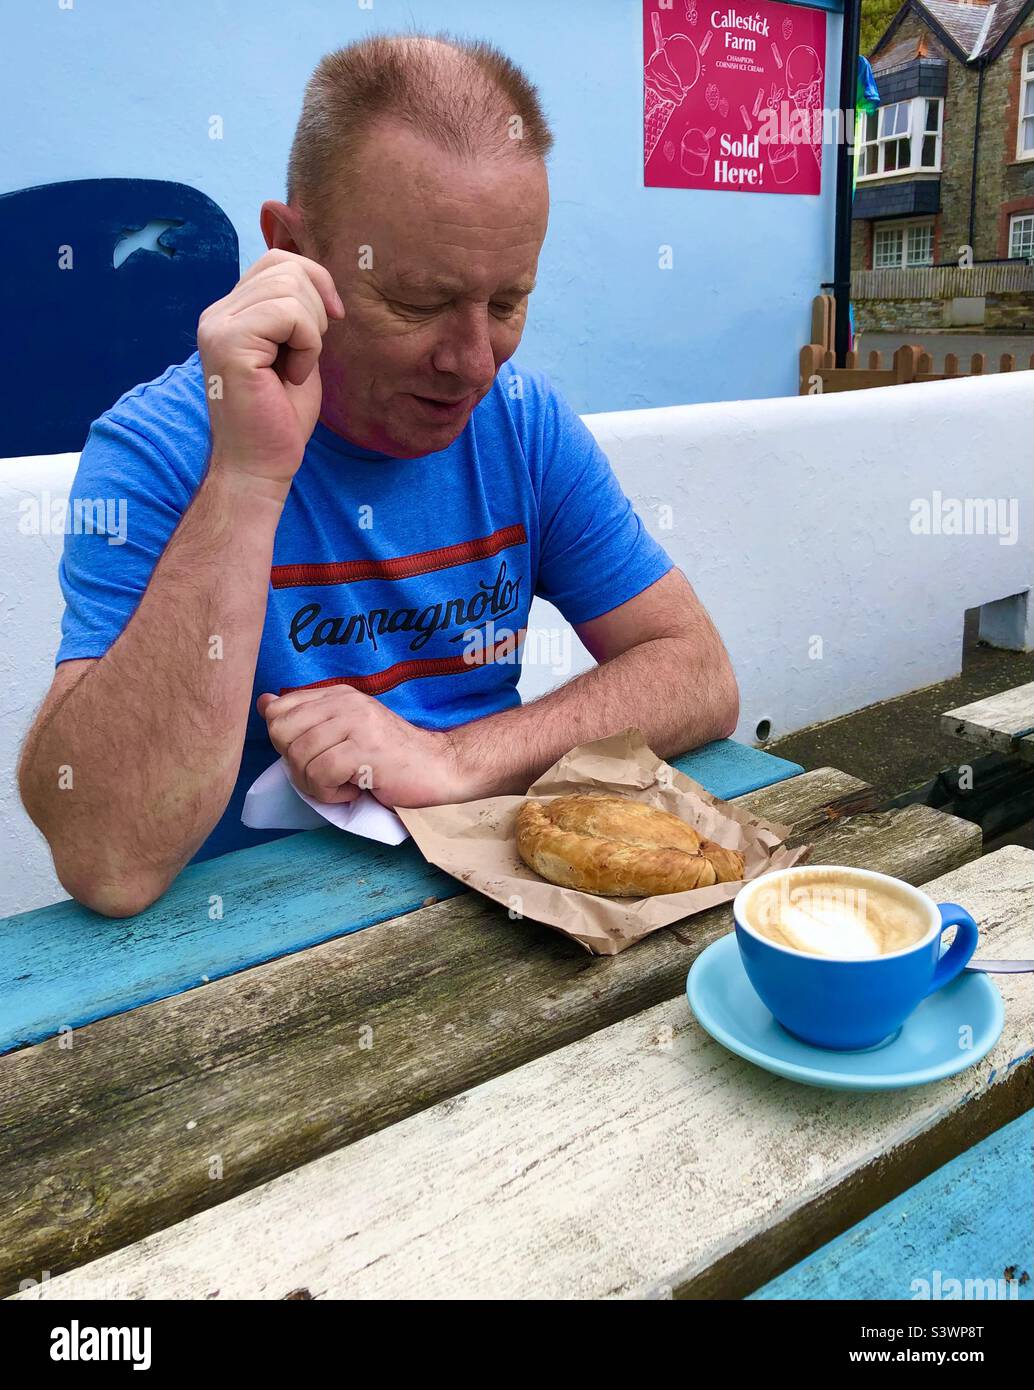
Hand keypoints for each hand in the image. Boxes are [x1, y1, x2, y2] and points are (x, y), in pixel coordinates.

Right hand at [197, 249, 343, 491]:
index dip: (315, 280)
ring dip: (311, 332)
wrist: (260, 467)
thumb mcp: (294, 352)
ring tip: (296, 370)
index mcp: (230, 313)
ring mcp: (218, 326)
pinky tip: (293, 376)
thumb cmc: (280, 420)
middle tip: (306, 356)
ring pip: (290, 286)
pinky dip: (307, 346)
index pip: (276, 261)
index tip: (332, 319)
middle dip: (316, 309)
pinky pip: (290, 314)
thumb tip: (317, 279)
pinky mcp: (230, 343)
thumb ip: (295, 314)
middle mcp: (217, 314)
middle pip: (285, 267)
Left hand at [257, 686, 463, 808]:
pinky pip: (320, 775)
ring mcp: (356, 723)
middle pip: (281, 734)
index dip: (286, 743)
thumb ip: (308, 717)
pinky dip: (332, 794)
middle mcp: (345, 702)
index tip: (315, 756)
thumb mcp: (346, 730)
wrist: (441, 767)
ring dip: (316, 785)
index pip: (279, 711)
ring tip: (345, 785)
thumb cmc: (392, 757)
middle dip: (296, 766)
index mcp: (337, 695)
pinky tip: (355, 790)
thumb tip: (264, 703)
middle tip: (326, 776)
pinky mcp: (365, 749)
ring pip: (299, 757)